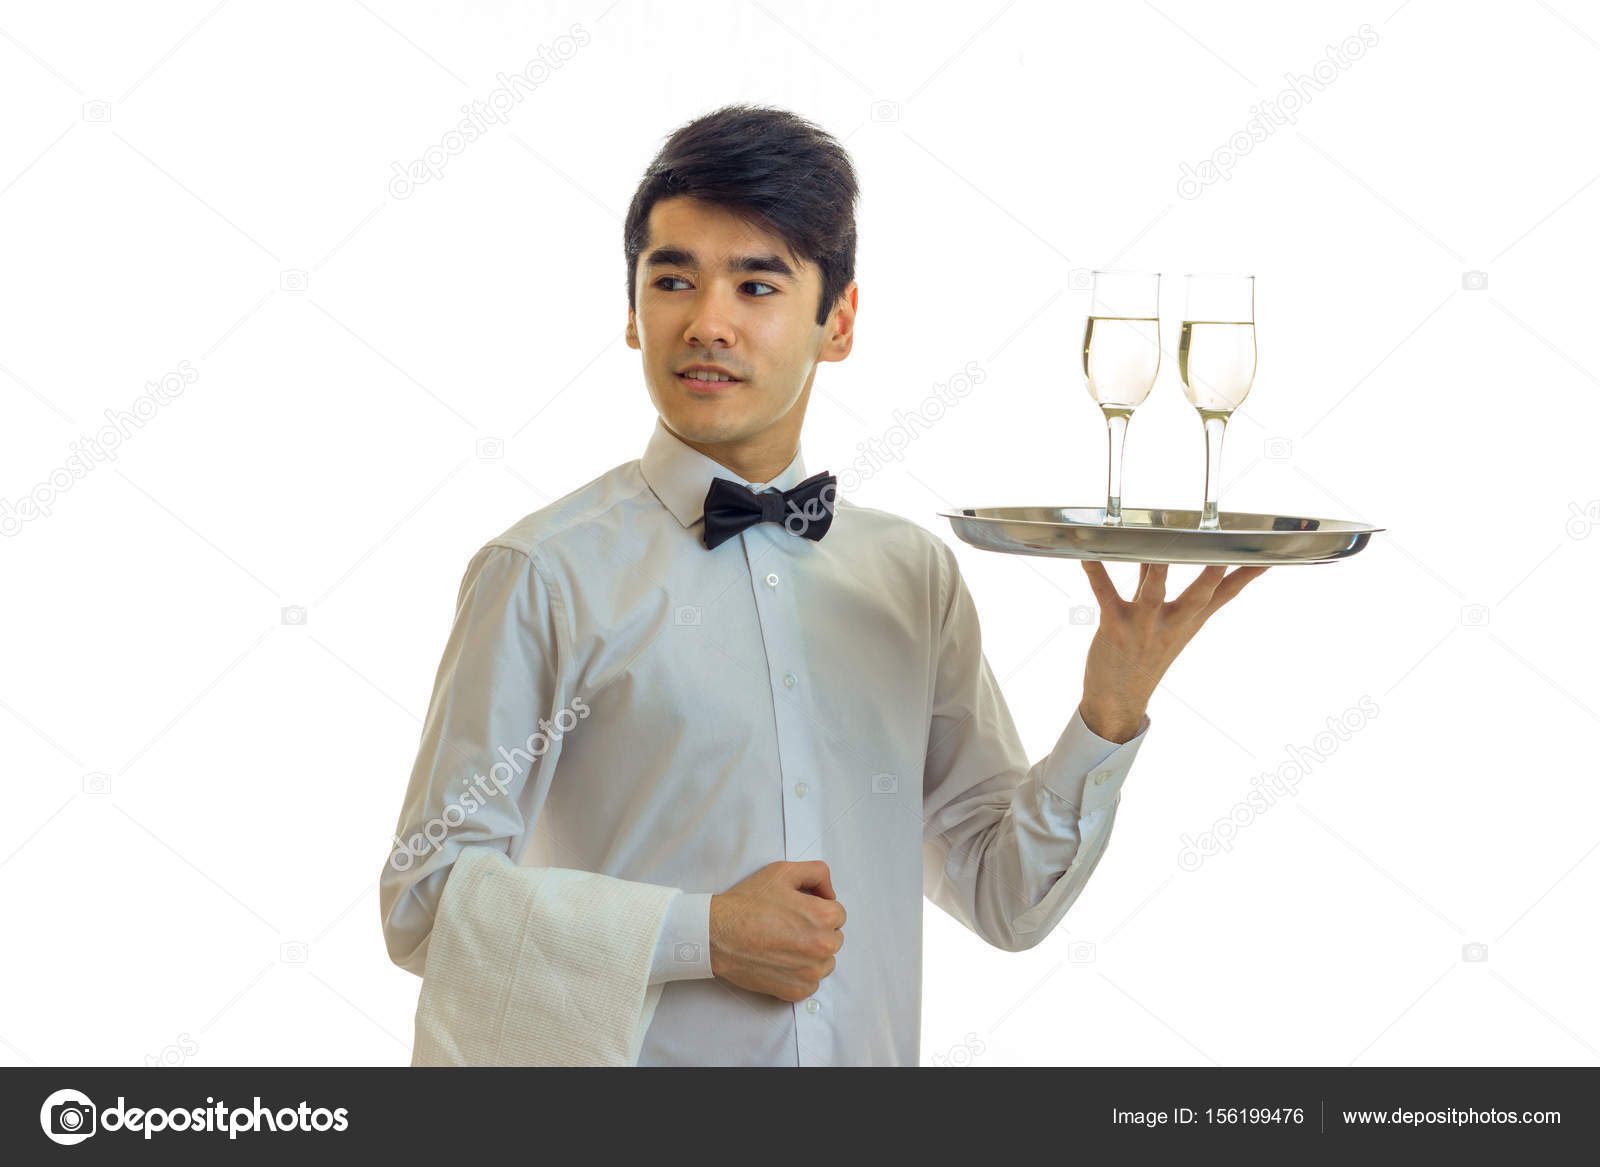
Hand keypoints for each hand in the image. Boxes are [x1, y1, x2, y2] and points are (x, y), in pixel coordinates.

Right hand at [709, 860, 845, 1003]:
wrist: (717, 934)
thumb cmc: (747, 904)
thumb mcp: (783, 872)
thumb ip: (816, 873)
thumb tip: (830, 892)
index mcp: (823, 916)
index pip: (838, 914)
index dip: (818, 909)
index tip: (799, 911)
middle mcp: (822, 946)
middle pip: (834, 938)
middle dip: (817, 931)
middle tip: (789, 926)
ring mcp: (810, 972)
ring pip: (826, 962)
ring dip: (812, 954)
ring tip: (785, 943)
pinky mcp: (796, 990)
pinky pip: (812, 983)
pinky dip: (800, 974)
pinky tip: (780, 960)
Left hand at [1077, 562, 1268, 741]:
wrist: (1119, 699)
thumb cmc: (1143, 653)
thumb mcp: (1163, 620)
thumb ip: (1158, 582)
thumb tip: (1161, 550)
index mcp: (1190, 620)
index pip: (1226, 593)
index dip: (1248, 574)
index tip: (1269, 552)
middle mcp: (1173, 622)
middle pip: (1200, 594)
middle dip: (1212, 573)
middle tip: (1224, 549)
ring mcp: (1144, 624)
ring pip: (1154, 590)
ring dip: (1158, 568)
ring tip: (1162, 545)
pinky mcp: (1115, 625)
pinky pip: (1105, 593)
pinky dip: (1095, 572)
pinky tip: (1086, 553)